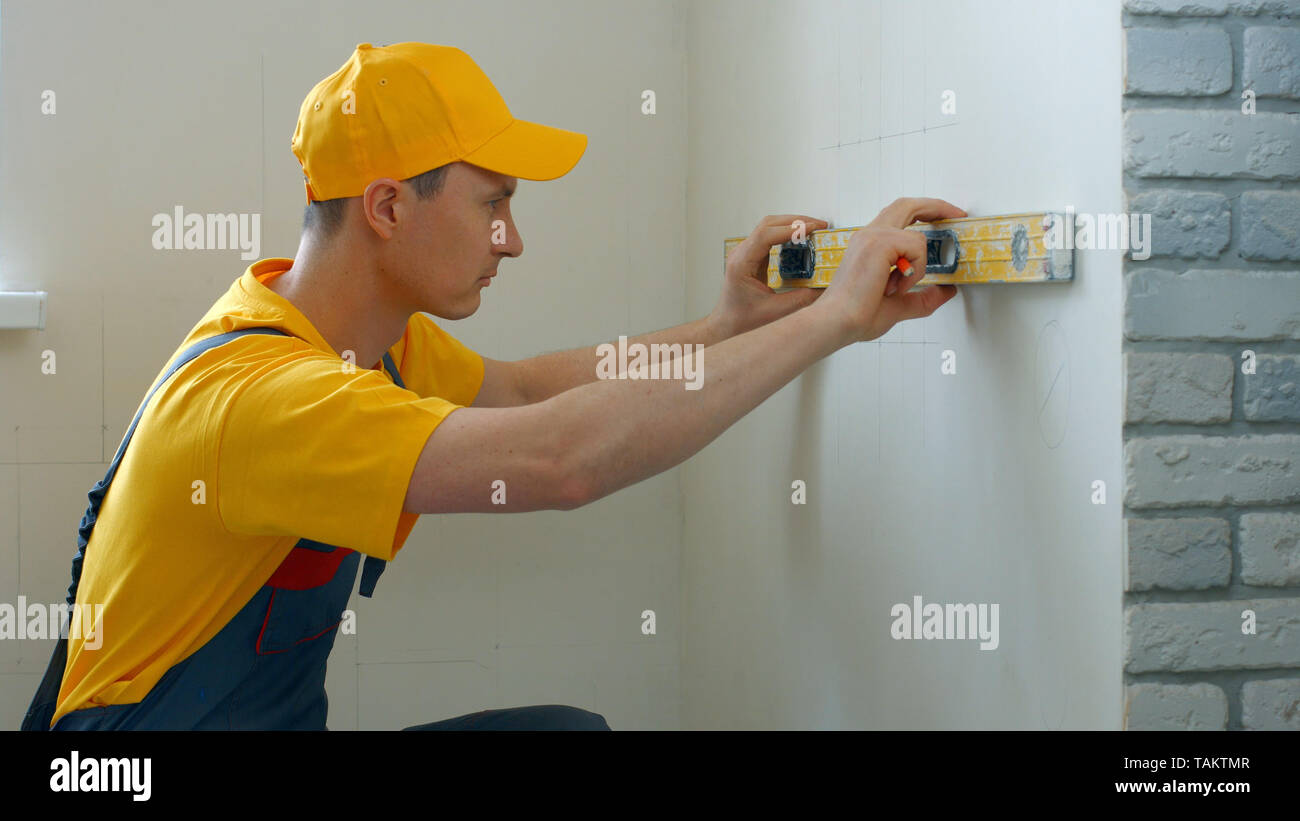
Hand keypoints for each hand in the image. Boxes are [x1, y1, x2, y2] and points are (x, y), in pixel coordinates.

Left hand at [708, 214, 829, 338]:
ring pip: (769, 227)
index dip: (791, 228)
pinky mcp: (752, 256)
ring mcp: (744, 253)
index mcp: (741, 264)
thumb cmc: (744, 322)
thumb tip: (826, 285)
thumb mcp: (776, 312)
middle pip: (768, 224)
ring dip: (792, 225)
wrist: (727, 326)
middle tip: (820, 226)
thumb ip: (803, 299)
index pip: (766, 235)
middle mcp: (740, 254)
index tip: (813, 228)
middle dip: (795, 221)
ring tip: (814, 229)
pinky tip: (801, 239)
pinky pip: (770, 237)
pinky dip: (787, 234)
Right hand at [817, 197, 965, 344]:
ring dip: (919, 265)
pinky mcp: (880, 242)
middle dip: (936, 206)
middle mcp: (869, 235)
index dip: (924, 213)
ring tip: (899, 287)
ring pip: (917, 236)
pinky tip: (897, 286)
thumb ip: (924, 297)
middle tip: (957, 215)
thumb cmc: (856, 315)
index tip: (945, 219)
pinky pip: (916, 247)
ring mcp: (873, 236)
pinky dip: (915, 270)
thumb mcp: (900, 306)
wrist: (838, 322)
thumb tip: (948, 292)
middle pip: (907, 205)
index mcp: (869, 245)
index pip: (899, 215)